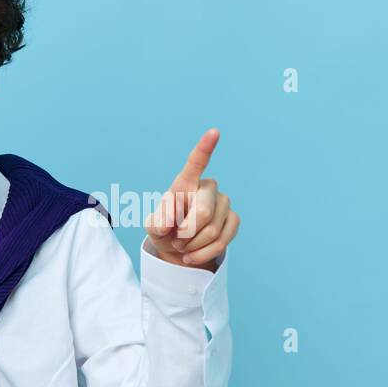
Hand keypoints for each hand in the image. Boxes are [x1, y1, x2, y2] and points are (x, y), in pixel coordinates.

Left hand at [143, 127, 239, 271]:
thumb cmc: (165, 229)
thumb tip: (169, 223)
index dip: (205, 148)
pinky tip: (191, 254)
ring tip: (182, 245)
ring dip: (192, 246)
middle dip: (187, 232)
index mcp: (186, 182)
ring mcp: (224, 202)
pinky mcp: (234, 219)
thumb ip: (157, 222)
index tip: (214, 132)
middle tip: (176, 239)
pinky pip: (221, 242)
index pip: (196, 163)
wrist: (179, 246)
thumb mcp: (153, 226)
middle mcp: (208, 187)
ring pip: (212, 231)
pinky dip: (202, 253)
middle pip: (203, 211)